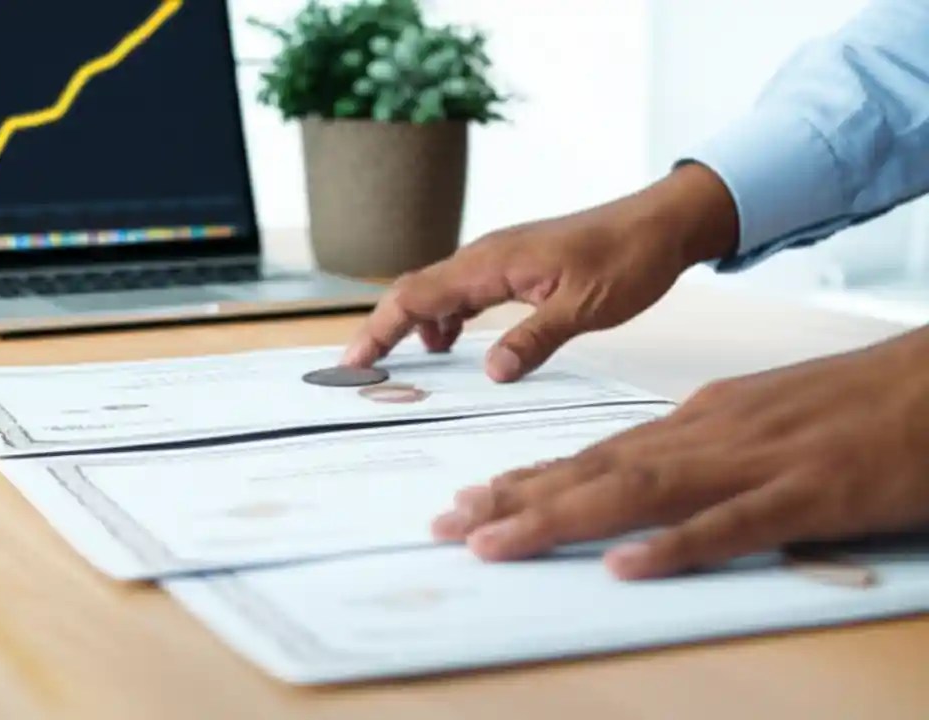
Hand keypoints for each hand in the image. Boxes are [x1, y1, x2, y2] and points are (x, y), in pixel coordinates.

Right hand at [342, 163, 738, 380]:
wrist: (661, 223)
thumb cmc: (629, 258)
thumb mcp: (584, 308)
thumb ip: (535, 340)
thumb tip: (492, 372)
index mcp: (493, 262)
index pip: (417, 296)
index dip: (380, 329)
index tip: (354, 360)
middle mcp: (485, 255)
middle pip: (415, 291)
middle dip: (383, 329)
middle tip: (360, 369)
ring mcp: (497, 259)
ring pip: (437, 291)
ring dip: (415, 326)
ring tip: (404, 366)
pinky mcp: (513, 266)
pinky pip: (463, 292)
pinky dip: (446, 318)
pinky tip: (452, 344)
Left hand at [432, 328, 928, 579]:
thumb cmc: (855, 402)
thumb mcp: (762, 417)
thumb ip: (702, 446)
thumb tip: (644, 479)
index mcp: (700, 419)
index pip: (597, 452)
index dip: (530, 478)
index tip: (473, 499)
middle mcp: (709, 434)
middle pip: (596, 469)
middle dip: (516, 499)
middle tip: (450, 525)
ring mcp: (755, 463)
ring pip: (639, 491)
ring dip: (559, 517)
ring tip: (496, 542)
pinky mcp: (808, 495)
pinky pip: (732, 525)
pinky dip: (675, 545)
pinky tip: (626, 565)